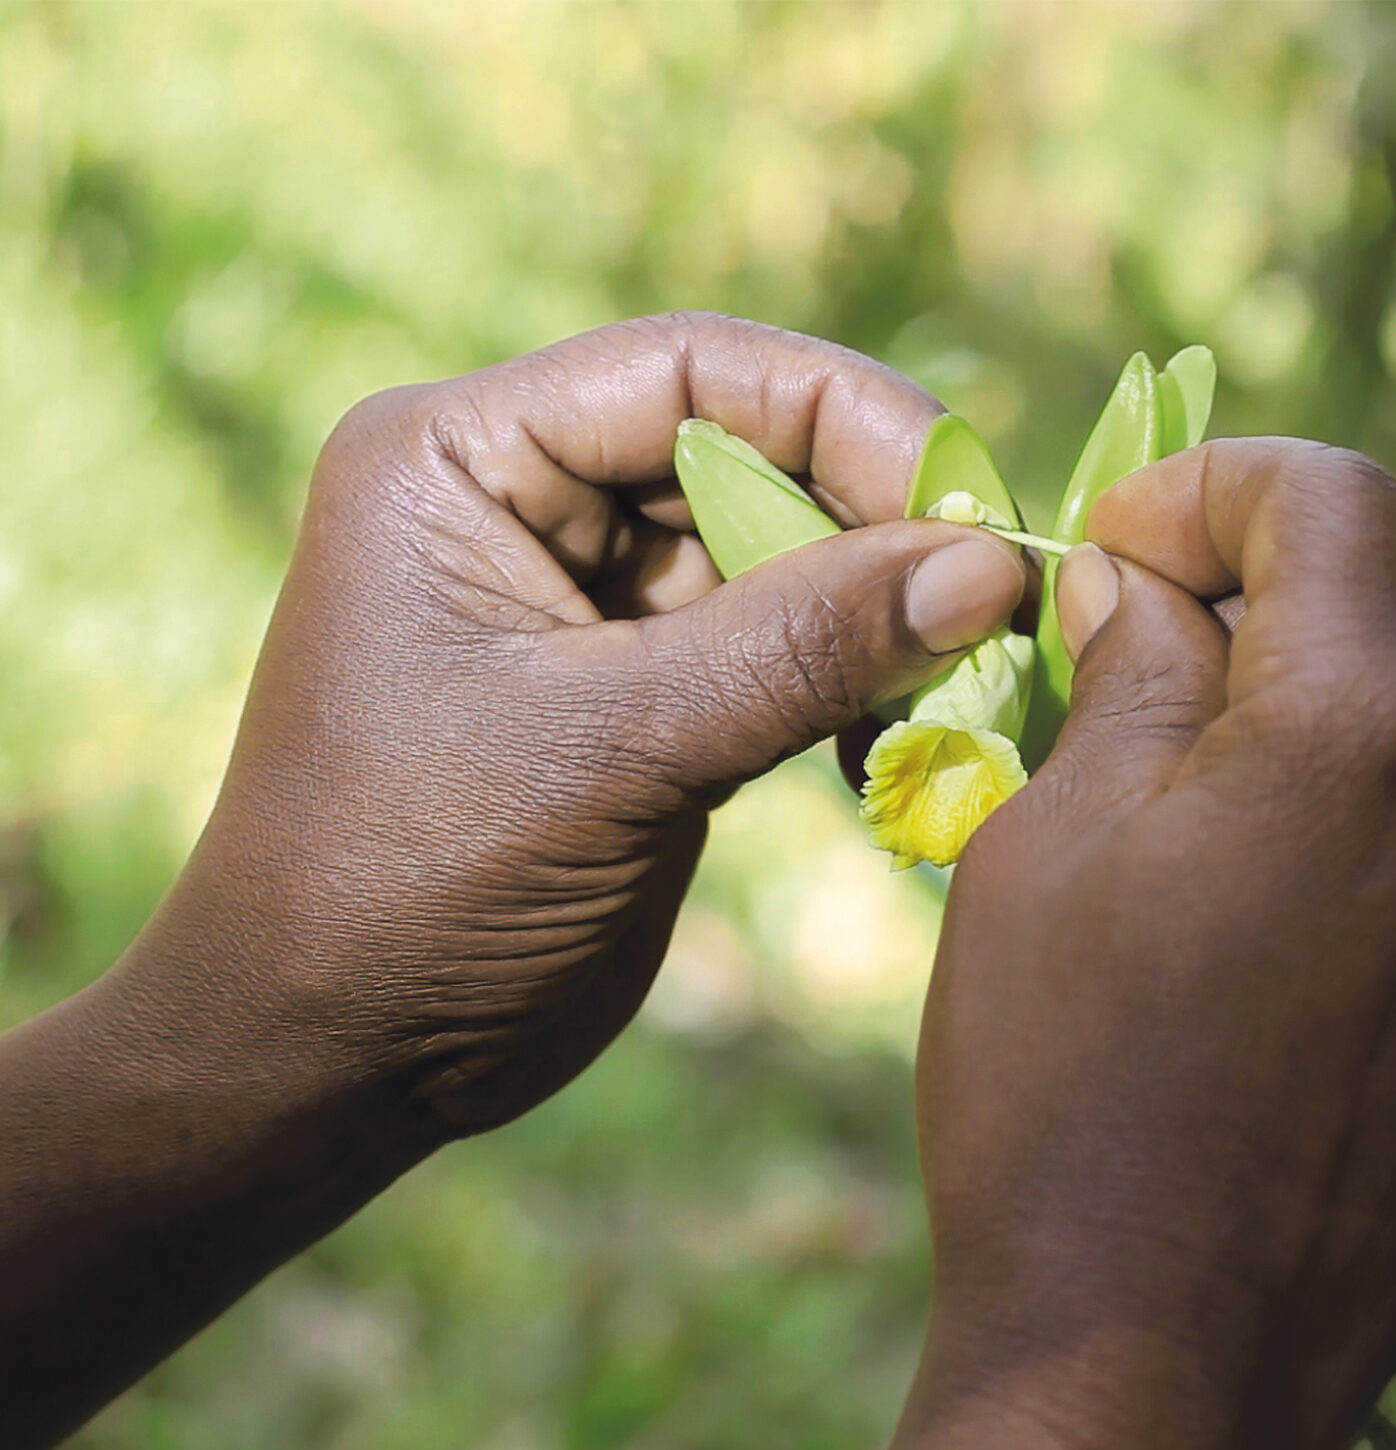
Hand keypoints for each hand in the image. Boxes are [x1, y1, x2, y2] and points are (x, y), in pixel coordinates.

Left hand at [143, 311, 1026, 1134]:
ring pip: (780, 556)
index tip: (971, 507)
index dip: (848, 417)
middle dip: (878, 525)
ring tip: (969, 678)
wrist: (329, 1065)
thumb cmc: (413, 891)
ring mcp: (588, 603)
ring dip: (880, 612)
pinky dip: (853, 684)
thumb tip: (992, 566)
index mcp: (464, 459)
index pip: (693, 371)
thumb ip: (802, 645)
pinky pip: (778, 650)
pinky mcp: (643, 696)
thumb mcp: (615, 751)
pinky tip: (906, 736)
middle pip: (751, 451)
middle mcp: (525, 503)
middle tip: (999, 600)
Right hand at [891, 440, 1395, 1449]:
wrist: (1155, 1346)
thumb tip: (1141, 581)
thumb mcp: (1044, 853)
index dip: (1211, 485)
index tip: (1138, 545)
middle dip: (1375, 538)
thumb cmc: (1066, 1099)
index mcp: (1361, 726)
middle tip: (1266, 618)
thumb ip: (1124, 681)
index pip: (1330, 493)